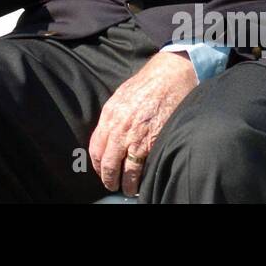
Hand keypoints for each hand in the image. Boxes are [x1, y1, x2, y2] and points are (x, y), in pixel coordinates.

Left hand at [88, 51, 195, 195]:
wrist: (169, 76)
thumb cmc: (147, 84)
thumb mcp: (122, 96)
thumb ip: (114, 116)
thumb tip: (110, 134)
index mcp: (109, 116)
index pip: (95, 148)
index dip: (97, 164)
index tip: (101, 170)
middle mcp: (119, 128)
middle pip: (107, 163)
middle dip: (108, 178)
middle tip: (111, 185)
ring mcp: (136, 137)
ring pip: (125, 170)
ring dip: (125, 184)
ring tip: (127, 189)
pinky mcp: (153, 142)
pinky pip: (142, 167)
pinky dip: (140, 179)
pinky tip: (141, 183)